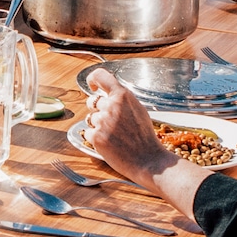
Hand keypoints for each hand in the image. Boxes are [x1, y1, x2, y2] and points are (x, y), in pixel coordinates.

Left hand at [80, 70, 185, 192]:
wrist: (148, 160)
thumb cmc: (145, 137)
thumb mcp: (138, 110)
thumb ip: (122, 99)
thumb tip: (109, 93)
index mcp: (123, 96)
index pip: (100, 76)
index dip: (93, 79)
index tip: (93, 86)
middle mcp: (111, 106)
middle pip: (93, 102)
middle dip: (98, 110)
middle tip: (112, 123)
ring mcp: (102, 121)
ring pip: (90, 119)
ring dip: (98, 126)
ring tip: (115, 136)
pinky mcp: (96, 136)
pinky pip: (88, 133)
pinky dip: (96, 139)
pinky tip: (111, 144)